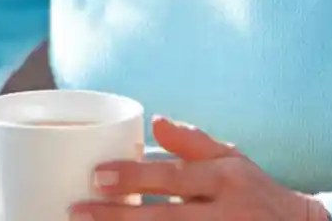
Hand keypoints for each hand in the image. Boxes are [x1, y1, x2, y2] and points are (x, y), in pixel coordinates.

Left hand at [70, 116, 330, 220]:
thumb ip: (194, 142)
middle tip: (77, 212)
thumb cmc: (254, 191)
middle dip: (119, 218)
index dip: (134, 178)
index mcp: (225, 178)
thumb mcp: (233, 159)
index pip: (173, 176)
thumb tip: (155, 120)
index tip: (96, 176)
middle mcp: (226, 213)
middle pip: (166, 218)